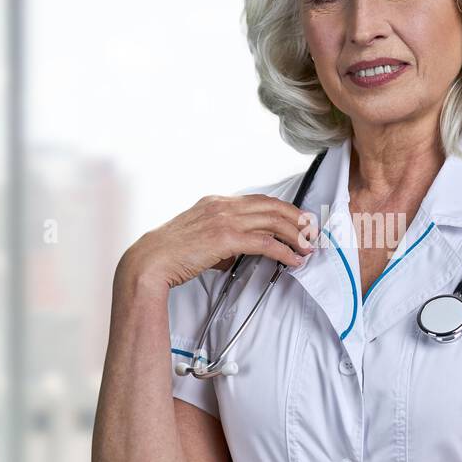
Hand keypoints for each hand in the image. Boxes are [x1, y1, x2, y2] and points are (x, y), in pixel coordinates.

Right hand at [118, 193, 317, 291]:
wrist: (150, 261)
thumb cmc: (170, 254)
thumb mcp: (198, 237)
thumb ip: (220, 239)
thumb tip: (236, 253)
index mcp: (216, 202)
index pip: (259, 200)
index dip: (283, 209)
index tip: (297, 220)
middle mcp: (222, 205)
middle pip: (272, 206)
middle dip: (297, 219)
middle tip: (311, 232)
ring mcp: (224, 219)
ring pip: (273, 221)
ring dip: (295, 235)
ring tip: (307, 247)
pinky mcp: (226, 238)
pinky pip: (265, 242)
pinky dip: (284, 251)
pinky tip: (292, 260)